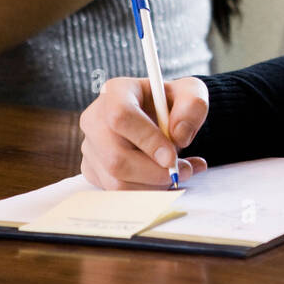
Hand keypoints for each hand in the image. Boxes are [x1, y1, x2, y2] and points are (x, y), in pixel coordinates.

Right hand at [79, 76, 208, 189]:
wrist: (161, 117)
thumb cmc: (172, 103)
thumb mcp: (191, 93)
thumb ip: (192, 106)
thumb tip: (179, 136)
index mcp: (116, 92)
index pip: (121, 117)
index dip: (147, 140)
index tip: (172, 157)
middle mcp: (95, 119)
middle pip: (115, 158)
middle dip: (154, 172)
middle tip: (182, 170)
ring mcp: (91, 147)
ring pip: (116, 181)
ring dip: (153, 185)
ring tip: (177, 172)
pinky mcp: (93, 169)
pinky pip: (117, 192)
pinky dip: (147, 191)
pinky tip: (164, 177)